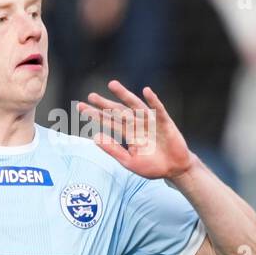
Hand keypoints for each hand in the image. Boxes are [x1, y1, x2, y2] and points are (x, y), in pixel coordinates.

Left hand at [77, 81, 196, 180]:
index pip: (109, 121)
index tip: (80, 108)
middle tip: (91, 96)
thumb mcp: (129, 162)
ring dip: (125, 95)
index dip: (95, 115)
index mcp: (128, 133)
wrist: (175, 170)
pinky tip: (146, 91)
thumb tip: (94, 138)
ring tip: (112, 84)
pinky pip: (158, 110)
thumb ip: (113, 150)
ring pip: (135, 105)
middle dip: (105, 103)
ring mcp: (151, 122)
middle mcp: (137, 124)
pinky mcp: (165, 123)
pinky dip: (153, 101)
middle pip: (119, 110)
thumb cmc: (153, 166)